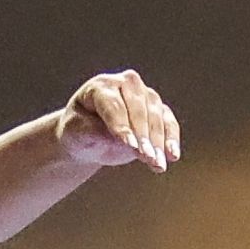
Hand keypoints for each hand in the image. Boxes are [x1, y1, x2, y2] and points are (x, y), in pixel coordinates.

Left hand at [55, 70, 181, 170]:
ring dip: (159, 142)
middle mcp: (126, 84)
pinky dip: (172, 139)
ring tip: (158, 164)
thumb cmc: (78, 130)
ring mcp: (145, 95)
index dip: (122, 126)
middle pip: (138, 110)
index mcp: (101, 86)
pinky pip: (169, 123)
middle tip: (147, 158)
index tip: (129, 145)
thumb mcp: (76, 132)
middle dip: (143, 136)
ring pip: (157, 116)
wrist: (88, 135)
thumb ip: (94, 133)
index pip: (114, 106)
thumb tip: (122, 142)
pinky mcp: (158, 109)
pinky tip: (173, 155)